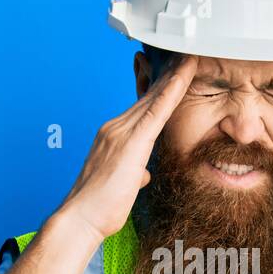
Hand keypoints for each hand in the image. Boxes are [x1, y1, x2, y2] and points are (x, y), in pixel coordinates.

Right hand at [57, 54, 198, 241]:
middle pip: (148, 96)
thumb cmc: (99, 208)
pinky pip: (157, 110)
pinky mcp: (132, 141)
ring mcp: (121, 132)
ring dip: (174, 77)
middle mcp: (115, 128)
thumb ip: (133, 173)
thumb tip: (141, 174)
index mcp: (113, 137)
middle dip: (167, 76)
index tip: (171, 75)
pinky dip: (173, 91)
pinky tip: (185, 76)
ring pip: (154, 98)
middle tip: (185, 55)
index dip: (158, 90)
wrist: (82, 217)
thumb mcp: (122, 186)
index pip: (141, 109)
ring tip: (190, 59)